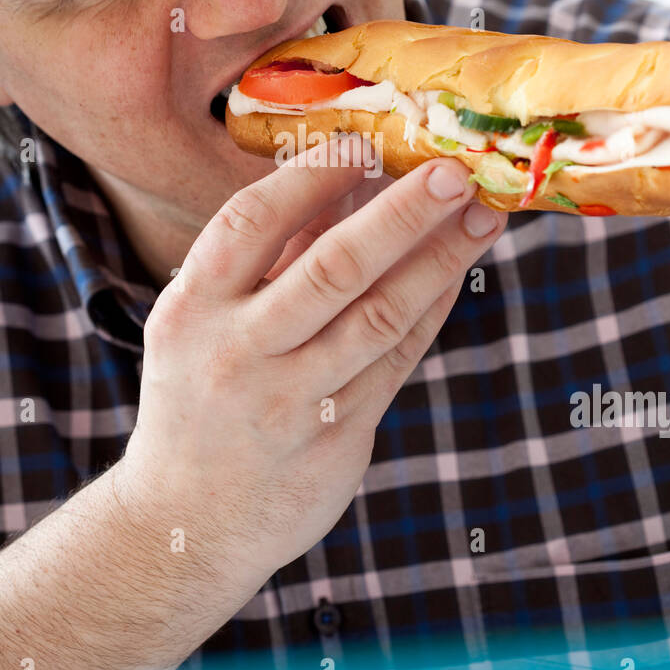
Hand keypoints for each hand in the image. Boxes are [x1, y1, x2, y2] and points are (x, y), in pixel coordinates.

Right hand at [119, 137, 506, 585]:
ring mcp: (291, 402)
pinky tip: (457, 273)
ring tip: (483, 217)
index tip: (363, 142)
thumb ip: (266, 258)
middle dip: (401, 213)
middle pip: (332, 268)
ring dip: (439, 260)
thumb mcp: (201, 325)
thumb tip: (339, 178)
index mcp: (190, 311)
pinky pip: (397, 360)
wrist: (187, 527)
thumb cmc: (198, 401)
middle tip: (453, 171)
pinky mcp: (337, 439)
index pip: (250, 224)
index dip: (309, 178)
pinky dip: (432, 310)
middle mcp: (238, 354)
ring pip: (380, 317)